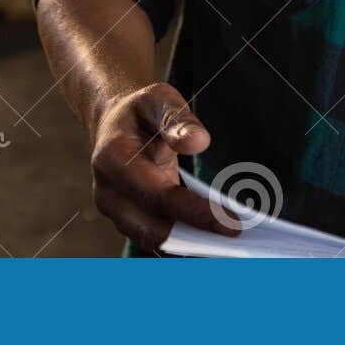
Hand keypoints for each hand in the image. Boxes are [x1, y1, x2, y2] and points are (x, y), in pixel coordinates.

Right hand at [89, 82, 239, 251]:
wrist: (113, 122)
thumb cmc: (140, 110)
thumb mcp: (159, 99)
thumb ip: (177, 119)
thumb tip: (199, 142)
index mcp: (113, 158)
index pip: (158, 197)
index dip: (195, 213)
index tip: (231, 224)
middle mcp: (107, 191)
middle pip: (153, 229)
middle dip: (196, 237)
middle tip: (236, 237)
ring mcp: (114, 210)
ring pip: (154, 240)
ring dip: (190, 245)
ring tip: (228, 243)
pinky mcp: (126, 220)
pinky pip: (155, 238)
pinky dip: (183, 242)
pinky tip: (212, 238)